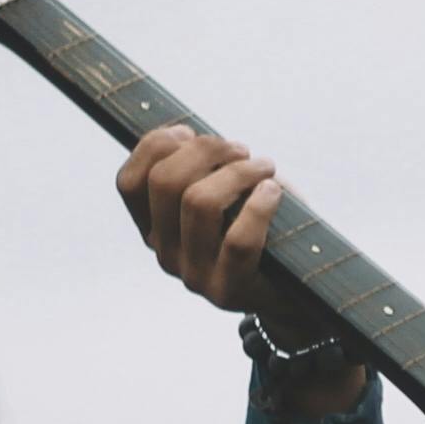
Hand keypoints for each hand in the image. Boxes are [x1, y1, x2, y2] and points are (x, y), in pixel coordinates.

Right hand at [115, 123, 292, 310]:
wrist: (295, 287)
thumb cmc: (261, 225)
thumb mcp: (226, 191)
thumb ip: (202, 167)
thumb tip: (188, 135)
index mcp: (154, 228)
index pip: (129, 183)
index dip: (154, 146)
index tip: (189, 132)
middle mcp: (165, 253)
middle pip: (165, 182)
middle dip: (206, 150)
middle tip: (241, 149)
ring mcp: (193, 275)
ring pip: (199, 203)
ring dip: (238, 172)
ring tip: (264, 166)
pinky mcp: (227, 291)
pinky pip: (237, 240)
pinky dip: (258, 206)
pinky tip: (273, 190)